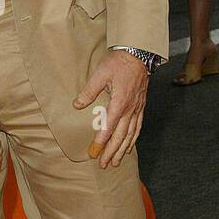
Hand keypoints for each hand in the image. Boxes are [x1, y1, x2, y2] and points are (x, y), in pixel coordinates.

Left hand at [72, 50, 149, 168]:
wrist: (138, 54)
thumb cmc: (118, 62)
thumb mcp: (100, 74)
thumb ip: (89, 91)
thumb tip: (77, 105)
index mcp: (120, 102)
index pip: (108, 127)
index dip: (101, 142)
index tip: (93, 153)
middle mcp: (130, 109)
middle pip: (121, 135)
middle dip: (112, 151)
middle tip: (104, 165)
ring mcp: (137, 109)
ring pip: (131, 134)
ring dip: (122, 149)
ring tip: (116, 162)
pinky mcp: (141, 106)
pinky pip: (138, 127)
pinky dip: (133, 139)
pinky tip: (129, 147)